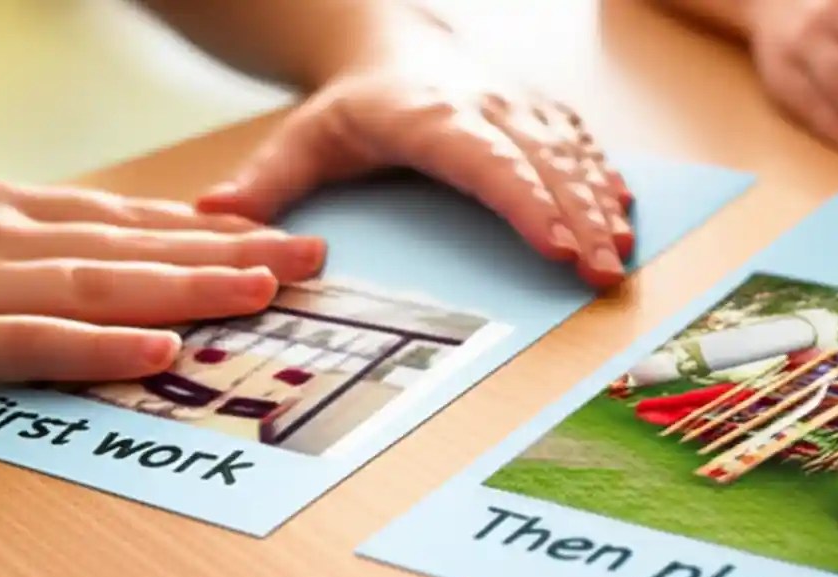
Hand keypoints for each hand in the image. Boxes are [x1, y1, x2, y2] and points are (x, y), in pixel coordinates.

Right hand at [0, 180, 325, 399]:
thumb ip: (30, 250)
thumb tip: (110, 264)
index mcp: (5, 212)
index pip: (128, 220)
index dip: (209, 232)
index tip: (274, 239)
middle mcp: (1, 237)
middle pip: (137, 245)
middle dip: (230, 252)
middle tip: (309, 255)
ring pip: (103, 284)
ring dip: (190, 287)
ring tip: (264, 289)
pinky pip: (33, 344)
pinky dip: (102, 347)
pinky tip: (163, 350)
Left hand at [197, 19, 633, 288]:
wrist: (392, 42)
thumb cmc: (352, 104)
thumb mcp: (305, 136)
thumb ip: (267, 181)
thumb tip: (212, 219)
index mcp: (430, 117)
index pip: (485, 161)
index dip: (523, 201)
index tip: (552, 244)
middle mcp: (486, 108)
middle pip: (542, 165)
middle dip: (578, 219)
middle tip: (601, 273)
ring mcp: (521, 109)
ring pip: (571, 156)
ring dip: (600, 206)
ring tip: (620, 255)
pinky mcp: (541, 115)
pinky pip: (582, 146)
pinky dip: (606, 181)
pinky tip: (625, 215)